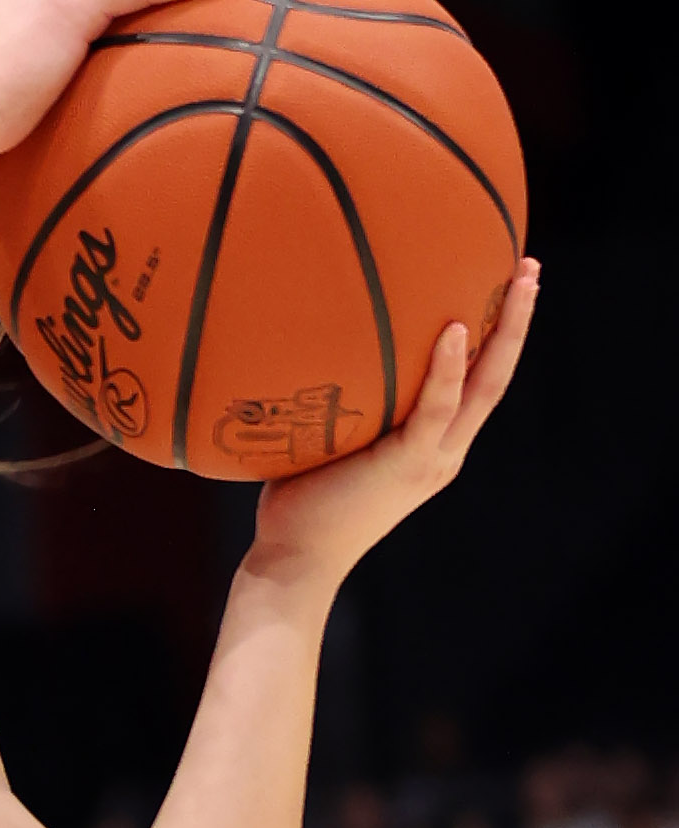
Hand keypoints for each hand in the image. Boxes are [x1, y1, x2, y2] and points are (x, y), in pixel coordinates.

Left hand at [240, 271, 537, 595]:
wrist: (295, 560)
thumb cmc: (299, 502)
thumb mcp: (327, 443)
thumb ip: (337, 404)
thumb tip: (303, 347)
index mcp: (432, 446)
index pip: (476, 383)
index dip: (495, 337)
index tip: (504, 289)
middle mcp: (444, 450)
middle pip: (497, 375)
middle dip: (519, 320)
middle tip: (531, 267)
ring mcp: (432, 457)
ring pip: (486, 385)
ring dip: (508, 330)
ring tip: (521, 278)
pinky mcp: (409, 463)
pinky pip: (437, 407)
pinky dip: (450, 368)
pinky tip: (456, 328)